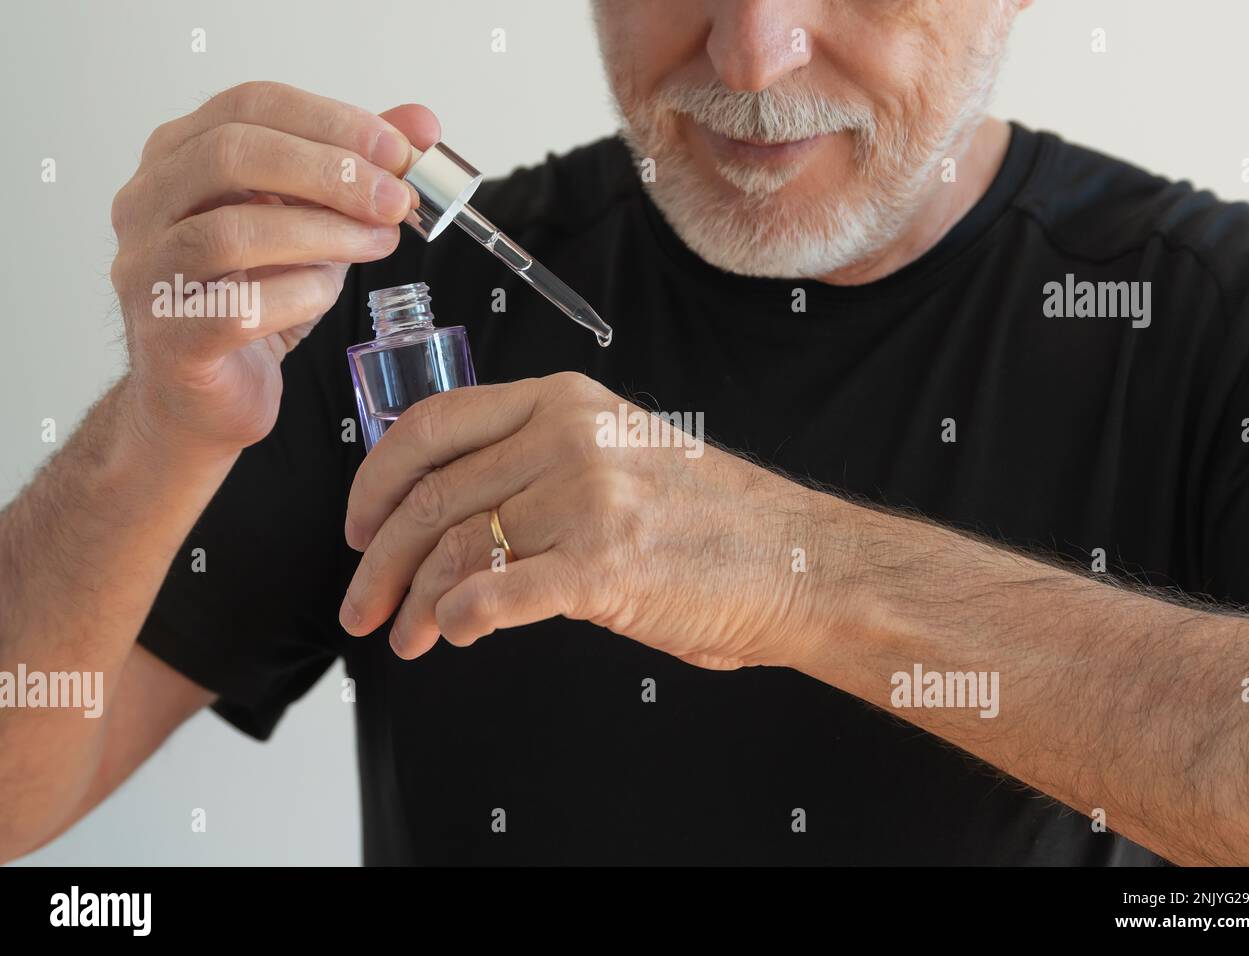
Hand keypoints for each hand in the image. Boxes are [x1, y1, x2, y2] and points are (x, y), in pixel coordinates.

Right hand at [110, 80, 439, 455]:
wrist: (203, 398)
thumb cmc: (253, 299)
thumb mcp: (310, 222)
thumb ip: (355, 170)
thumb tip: (420, 126)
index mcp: (177, 157)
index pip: (250, 106)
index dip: (330, 120)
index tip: (398, 148)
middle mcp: (146, 205)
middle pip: (231, 154)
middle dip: (330, 171)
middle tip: (396, 198)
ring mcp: (150, 272)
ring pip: (233, 231)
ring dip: (325, 233)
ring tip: (380, 243)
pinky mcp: (172, 340)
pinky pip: (240, 307)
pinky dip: (300, 294)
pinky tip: (329, 293)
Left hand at [339, 372, 834, 671]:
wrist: (797, 558)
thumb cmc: (710, 517)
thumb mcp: (617, 453)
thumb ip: (536, 463)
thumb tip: (449, 514)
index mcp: (562, 401)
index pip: (431, 427)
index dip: (375, 482)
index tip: (358, 526)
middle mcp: (566, 438)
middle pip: (430, 498)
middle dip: (377, 562)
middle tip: (361, 605)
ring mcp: (585, 498)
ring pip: (453, 551)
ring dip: (415, 605)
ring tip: (408, 638)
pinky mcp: (603, 564)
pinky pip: (496, 591)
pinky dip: (460, 617)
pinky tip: (454, 633)